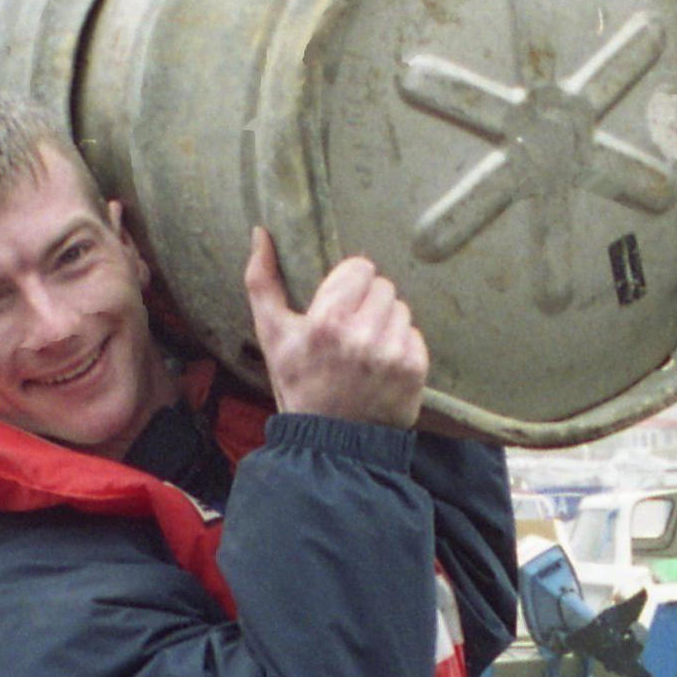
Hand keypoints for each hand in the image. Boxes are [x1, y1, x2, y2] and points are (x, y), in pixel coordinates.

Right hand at [244, 226, 428, 429]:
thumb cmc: (299, 385)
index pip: (360, 268)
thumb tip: (261, 233)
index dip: (348, 284)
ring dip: (385, 323)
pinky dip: (400, 346)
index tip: (337, 306)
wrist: (332, 444)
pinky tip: (381, 366)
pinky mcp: (415, 369)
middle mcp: (362, 335)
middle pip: (383, 286)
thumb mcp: (272, 336)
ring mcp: (392, 353)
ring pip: (401, 308)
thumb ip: (262, 281)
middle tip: (350, 332)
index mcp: (326, 322)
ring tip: (365, 350)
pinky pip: (415, 334)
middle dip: (367, 304)